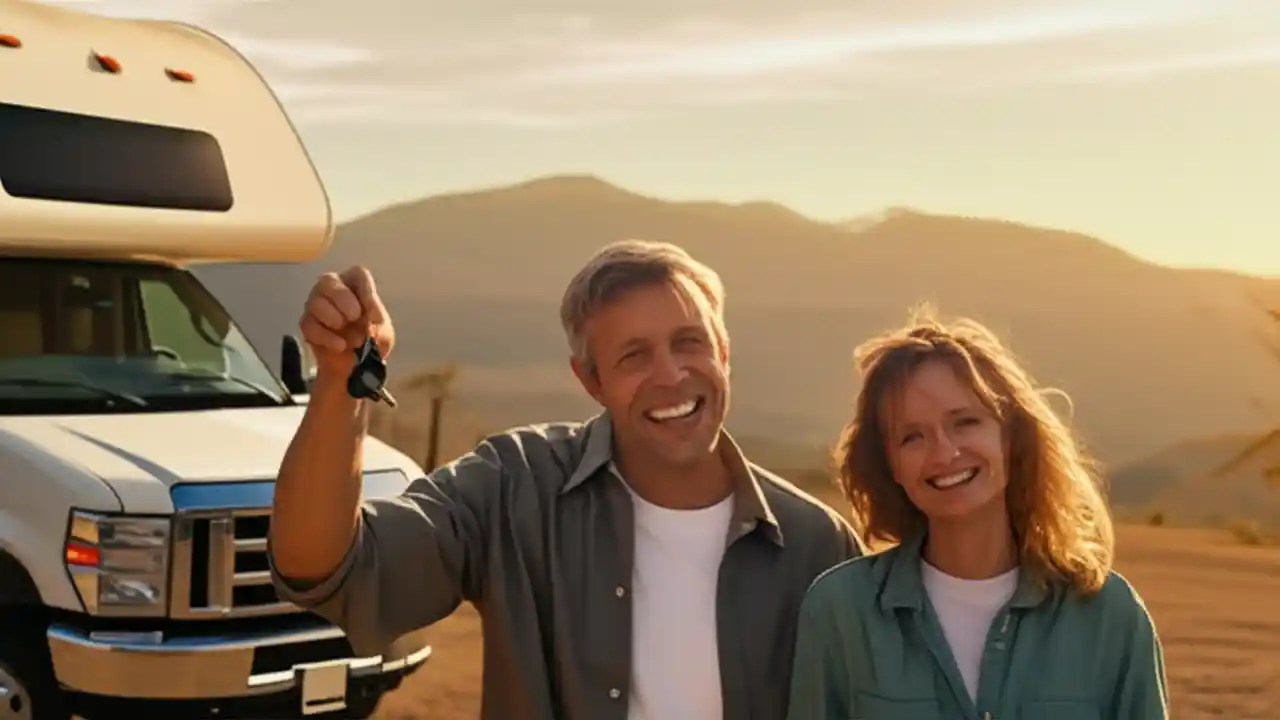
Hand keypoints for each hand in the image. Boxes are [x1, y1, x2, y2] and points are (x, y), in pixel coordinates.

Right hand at [298, 265, 394, 379]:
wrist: (356, 367)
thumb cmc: (371, 341)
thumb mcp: (383, 332)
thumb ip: (376, 320)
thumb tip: (365, 315)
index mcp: (356, 285)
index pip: (358, 275)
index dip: (367, 292)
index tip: (375, 316)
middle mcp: (332, 289)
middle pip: (329, 281)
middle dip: (343, 299)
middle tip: (355, 318)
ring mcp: (316, 305)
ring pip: (316, 303)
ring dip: (334, 319)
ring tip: (353, 339)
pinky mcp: (307, 324)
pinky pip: (310, 325)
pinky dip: (326, 337)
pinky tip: (340, 347)